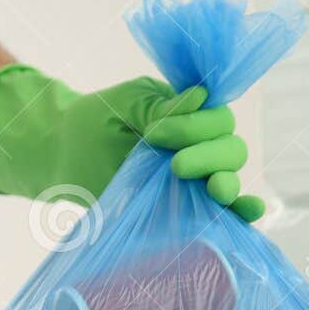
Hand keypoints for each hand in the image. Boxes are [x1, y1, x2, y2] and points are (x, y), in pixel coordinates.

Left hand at [0, 64, 264, 221]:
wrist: (61, 154)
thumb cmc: (92, 122)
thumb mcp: (124, 105)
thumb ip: (160, 106)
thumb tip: (201, 97)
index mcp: (189, 115)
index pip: (218, 120)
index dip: (196, 128)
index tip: (155, 134)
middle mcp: (198, 146)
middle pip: (231, 150)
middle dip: (209, 157)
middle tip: (175, 166)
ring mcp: (192, 180)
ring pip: (228, 180)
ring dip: (226, 184)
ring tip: (213, 189)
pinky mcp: (180, 208)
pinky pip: (217, 211)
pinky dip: (238, 212)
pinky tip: (248, 210)